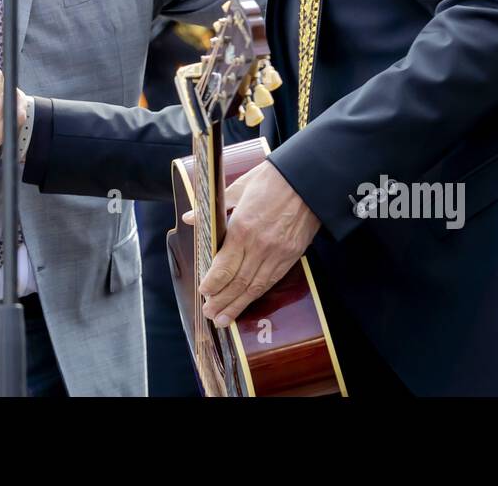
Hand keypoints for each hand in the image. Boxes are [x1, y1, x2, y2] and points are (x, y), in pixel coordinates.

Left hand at [198, 160, 320, 328]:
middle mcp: (260, 245)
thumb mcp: (239, 187)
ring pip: (256, 286)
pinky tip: (248, 301)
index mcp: (244, 227)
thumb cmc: (272, 180)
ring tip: (224, 318)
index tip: (204, 292)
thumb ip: (214, 208)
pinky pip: (273, 280)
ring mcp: (278, 252)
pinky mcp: (293, 255)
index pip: (225, 265)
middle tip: (210, 313)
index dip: (213, 283)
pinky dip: (258, 293)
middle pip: (239, 281)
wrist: (308, 179)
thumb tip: (189, 218)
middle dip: (223, 300)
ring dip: (239, 304)